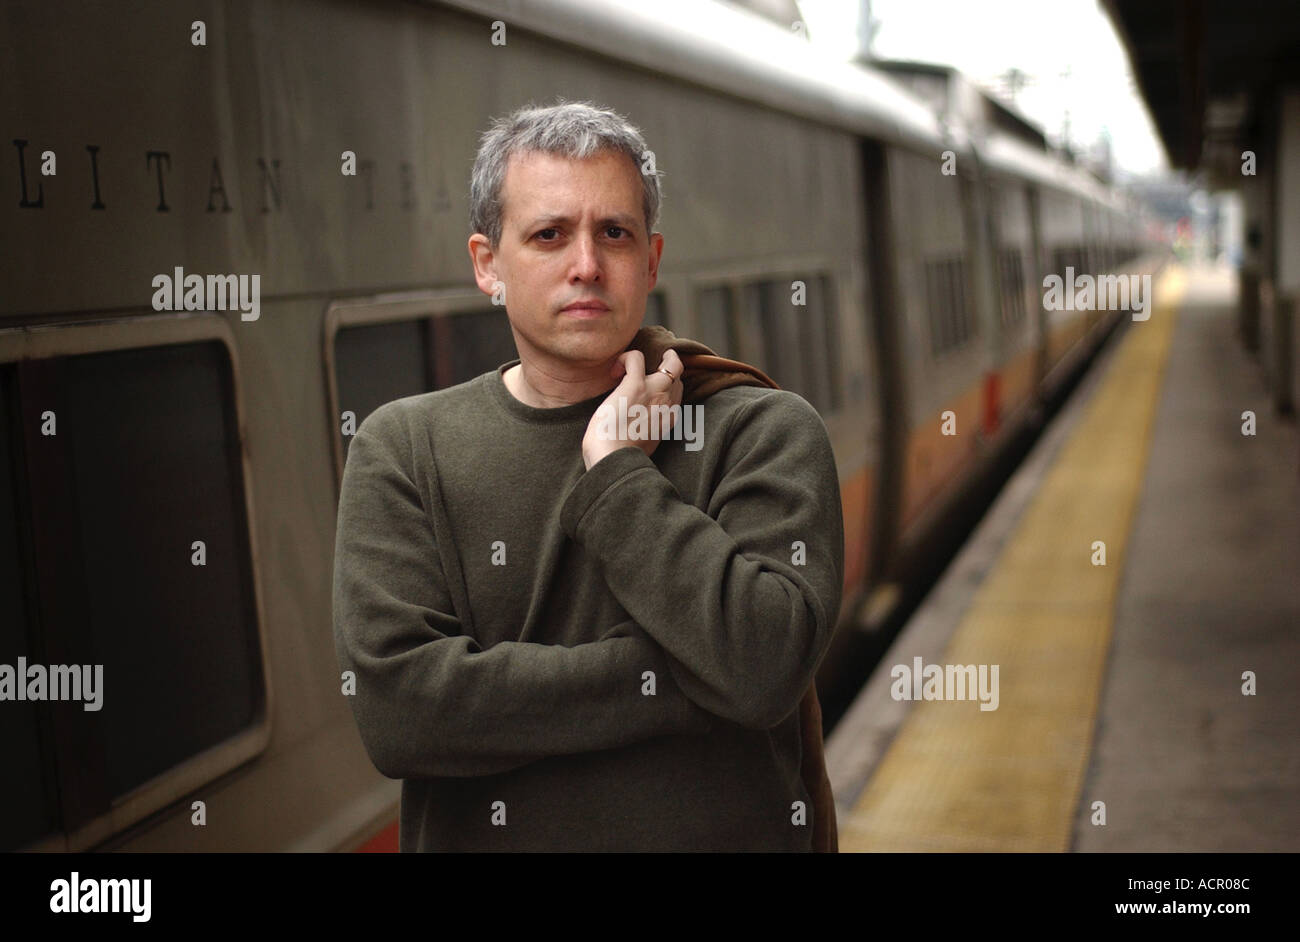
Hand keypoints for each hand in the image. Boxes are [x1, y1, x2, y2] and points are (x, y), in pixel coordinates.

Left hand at [582, 349, 683, 469]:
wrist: (614, 459)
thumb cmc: (618, 457)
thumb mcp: (641, 446)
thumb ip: (644, 433)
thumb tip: (631, 431)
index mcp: (668, 420)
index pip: (677, 394)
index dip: (667, 385)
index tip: (651, 385)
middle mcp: (667, 404)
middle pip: (679, 376)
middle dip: (666, 367)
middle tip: (645, 367)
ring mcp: (655, 392)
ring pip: (672, 363)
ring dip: (654, 357)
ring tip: (629, 363)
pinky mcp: (635, 385)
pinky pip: (637, 358)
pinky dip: (626, 358)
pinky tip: (615, 370)